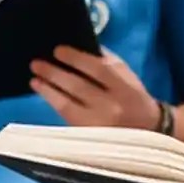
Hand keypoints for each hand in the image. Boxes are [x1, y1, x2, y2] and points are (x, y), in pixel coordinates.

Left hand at [30, 46, 159, 128]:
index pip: (97, 69)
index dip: (75, 59)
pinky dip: (53, 103)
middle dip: (54, 74)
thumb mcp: (127, 75)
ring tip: (34, 79)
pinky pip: (65, 117)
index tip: (57, 50)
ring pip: (67, 105)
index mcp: (124, 88)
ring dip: (48, 90)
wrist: (149, 132)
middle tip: (36, 63)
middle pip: (78, 87)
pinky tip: (44, 93)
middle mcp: (111, 107)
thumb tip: (79, 45)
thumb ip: (106, 61)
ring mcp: (98, 125)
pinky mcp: (88, 137)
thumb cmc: (133, 98)